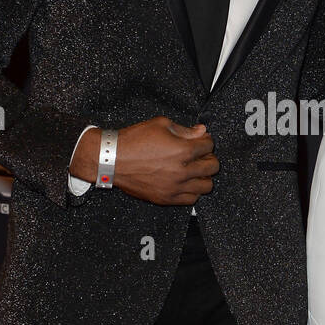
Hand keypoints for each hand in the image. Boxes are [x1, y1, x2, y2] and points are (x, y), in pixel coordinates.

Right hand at [72, 117, 218, 204]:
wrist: (112, 159)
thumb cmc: (133, 141)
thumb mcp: (160, 125)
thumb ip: (184, 130)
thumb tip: (201, 131)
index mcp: (182, 150)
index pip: (209, 145)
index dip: (207, 140)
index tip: (202, 140)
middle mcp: (182, 171)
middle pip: (213, 167)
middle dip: (209, 157)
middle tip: (201, 155)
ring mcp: (175, 187)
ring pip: (206, 186)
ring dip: (204, 176)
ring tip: (195, 170)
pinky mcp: (166, 198)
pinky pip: (191, 199)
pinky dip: (193, 191)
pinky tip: (187, 183)